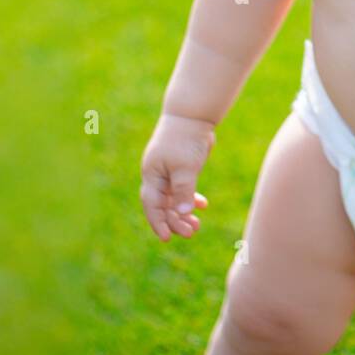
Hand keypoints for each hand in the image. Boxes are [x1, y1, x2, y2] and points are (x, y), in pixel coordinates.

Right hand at [140, 114, 215, 240]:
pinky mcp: (181, 168)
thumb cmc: (185, 139)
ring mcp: (169, 172)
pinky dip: (191, 198)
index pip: (151, 205)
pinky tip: (202, 205)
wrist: (193, 116)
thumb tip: (183, 213)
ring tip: (196, 226)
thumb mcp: (185, 167)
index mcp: (152, 175)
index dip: (158, 222)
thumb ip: (184, 190)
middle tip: (191, 232)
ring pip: (174, 199)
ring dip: (184, 213)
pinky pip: (183, 189)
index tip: (167, 237)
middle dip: (175, 221)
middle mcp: (158, 175)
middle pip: (163, 205)